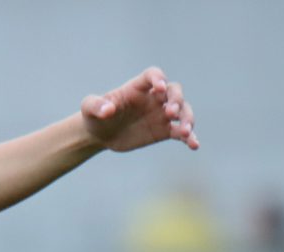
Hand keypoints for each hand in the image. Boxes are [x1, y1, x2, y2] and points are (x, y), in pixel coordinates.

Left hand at [81, 67, 198, 151]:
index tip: (159, 88)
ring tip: (185, 131)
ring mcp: (161, 114)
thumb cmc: (95, 116)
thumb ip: (96, 106)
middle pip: (173, 91)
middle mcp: (153, 98)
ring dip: (187, 118)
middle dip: (176, 99)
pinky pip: (181, 132)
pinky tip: (194, 145)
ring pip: (182, 111)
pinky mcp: (164, 131)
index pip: (153, 75)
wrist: (101, 135)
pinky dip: (189, 137)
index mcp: (137, 88)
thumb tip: (108, 110)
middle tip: (171, 112)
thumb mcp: (89, 109)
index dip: (158, 79)